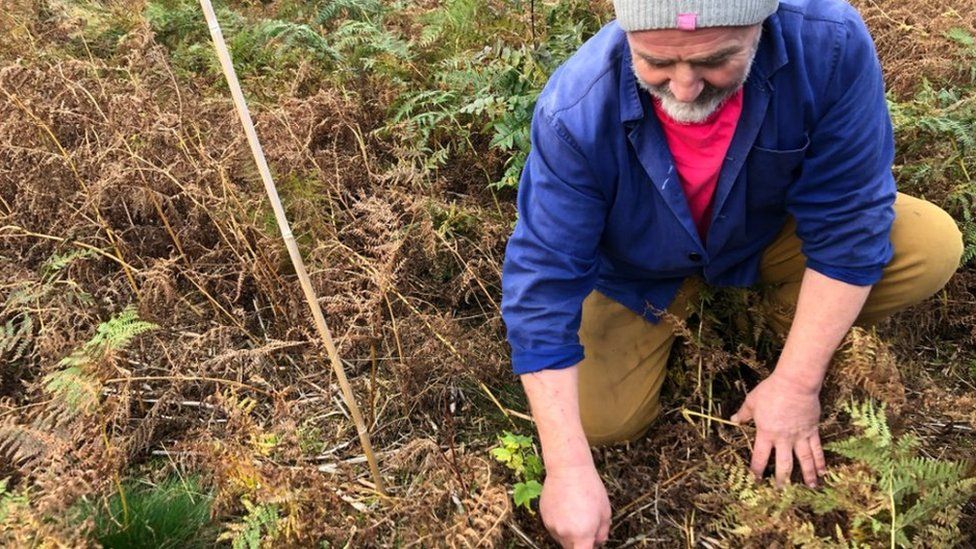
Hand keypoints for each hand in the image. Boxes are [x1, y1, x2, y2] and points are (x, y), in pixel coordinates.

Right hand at [539, 464, 611, 547]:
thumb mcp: (605, 512)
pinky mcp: (544, 517)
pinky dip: (560, 522)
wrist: (568, 469)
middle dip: (579, 542)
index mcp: (582, 534)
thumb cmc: (588, 487)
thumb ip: (603, 533)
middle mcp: (565, 533)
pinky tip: (566, 508)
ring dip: (569, 532)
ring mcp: (552, 526)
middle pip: (571, 548)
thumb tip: (598, 541)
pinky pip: (553, 526)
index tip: (589, 546)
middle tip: (587, 525)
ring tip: (575, 512)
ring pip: (561, 538)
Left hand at [730, 372, 827, 487]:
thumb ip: (744, 413)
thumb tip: (733, 420)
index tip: (756, 479)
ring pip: (804, 460)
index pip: (760, 456)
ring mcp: (800, 436)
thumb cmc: (771, 390)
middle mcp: (784, 439)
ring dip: (807, 475)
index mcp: (766, 433)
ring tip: (810, 488)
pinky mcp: (812, 430)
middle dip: (782, 479)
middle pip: (783, 464)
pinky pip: (817, 449)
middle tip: (782, 491)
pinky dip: (820, 461)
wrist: (795, 383)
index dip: (757, 470)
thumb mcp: (752, 401)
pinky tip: (823, 472)